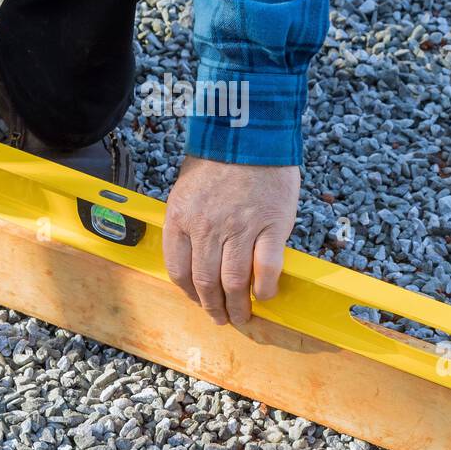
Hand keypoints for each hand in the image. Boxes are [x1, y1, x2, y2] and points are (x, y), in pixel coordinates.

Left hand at [163, 156, 299, 324]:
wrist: (251, 132)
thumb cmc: (219, 158)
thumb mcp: (187, 188)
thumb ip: (189, 222)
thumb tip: (196, 255)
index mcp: (181, 218)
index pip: (179, 270)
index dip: (189, 293)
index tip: (198, 300)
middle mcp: (207, 227)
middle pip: (206, 282)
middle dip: (213, 307)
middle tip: (222, 317)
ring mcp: (240, 228)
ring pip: (234, 282)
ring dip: (238, 306)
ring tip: (242, 315)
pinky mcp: (271, 226)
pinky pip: (266, 269)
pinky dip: (265, 289)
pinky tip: (265, 294)